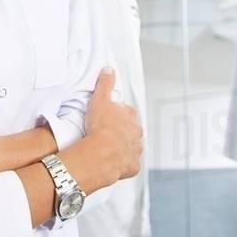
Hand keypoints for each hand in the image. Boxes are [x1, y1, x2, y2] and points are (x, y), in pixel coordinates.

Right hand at [81, 67, 142, 183]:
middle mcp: (135, 132)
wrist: (102, 154)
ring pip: (131, 146)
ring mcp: (134, 150)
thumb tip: (109, 70)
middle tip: (107, 131)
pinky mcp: (131, 166)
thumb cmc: (101, 127)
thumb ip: (105, 83)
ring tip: (109, 147)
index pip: (126, 111)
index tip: (108, 114)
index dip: (117, 112)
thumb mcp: (100, 99)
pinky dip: (123, 163)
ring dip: (123, 146)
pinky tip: (113, 161)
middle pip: (131, 129)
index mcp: (129, 116)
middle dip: (122, 129)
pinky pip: (128, 163)